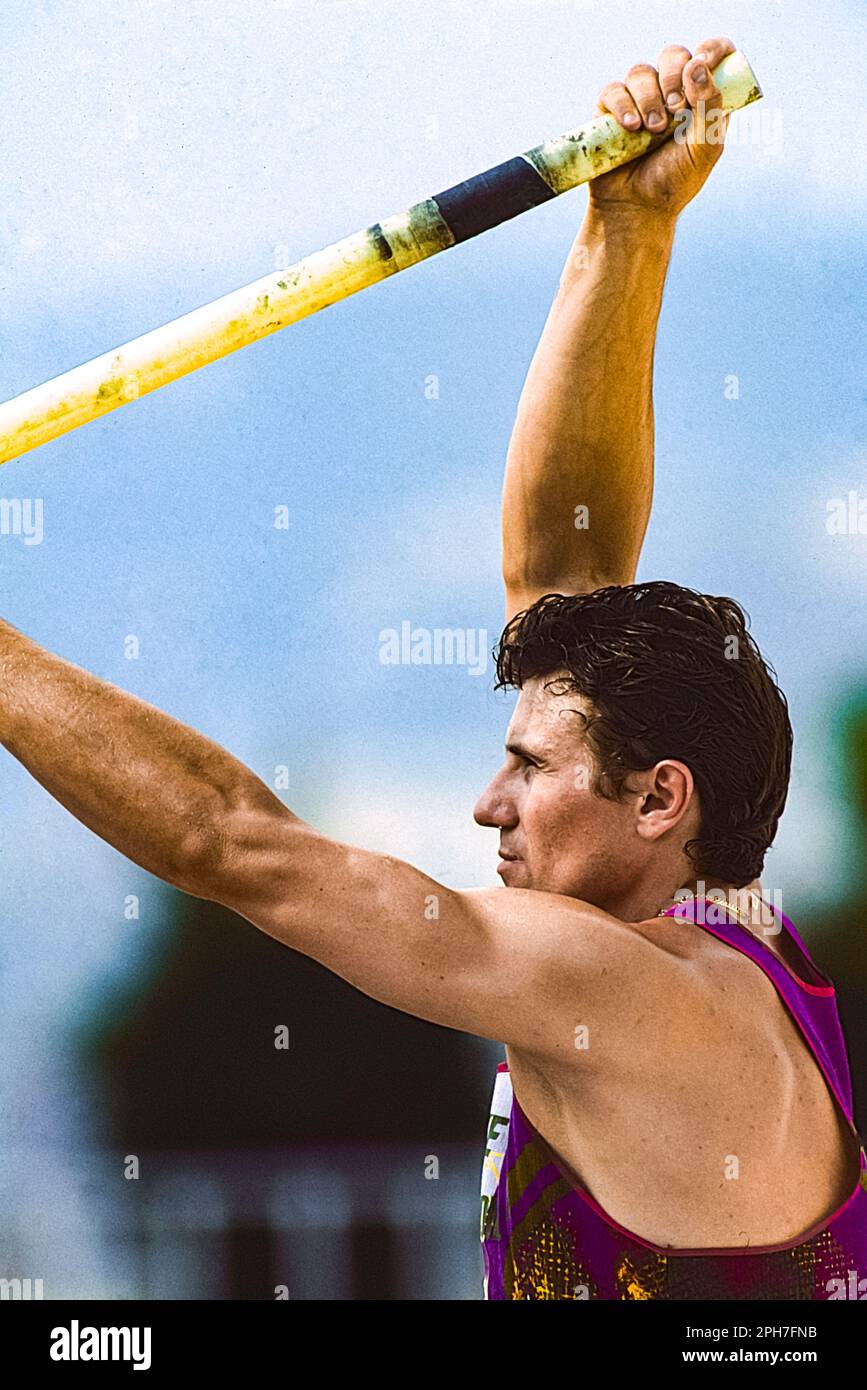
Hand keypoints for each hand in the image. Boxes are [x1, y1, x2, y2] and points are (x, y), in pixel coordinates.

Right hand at [588, 37, 735, 218]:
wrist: (637, 209)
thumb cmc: (675, 183)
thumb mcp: (705, 149)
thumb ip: (710, 107)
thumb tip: (697, 64)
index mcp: (701, 99)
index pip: (710, 55)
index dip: (710, 50)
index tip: (703, 63)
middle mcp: (670, 93)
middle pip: (673, 55)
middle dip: (674, 76)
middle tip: (675, 109)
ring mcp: (639, 101)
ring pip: (641, 71)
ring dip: (648, 98)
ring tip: (652, 130)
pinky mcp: (611, 112)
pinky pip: (613, 90)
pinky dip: (622, 104)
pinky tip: (630, 127)